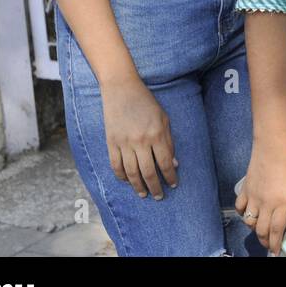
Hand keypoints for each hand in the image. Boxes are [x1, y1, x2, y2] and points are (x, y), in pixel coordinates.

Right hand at [100, 75, 177, 199]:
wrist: (121, 90)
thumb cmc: (146, 103)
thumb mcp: (164, 119)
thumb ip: (169, 141)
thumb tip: (174, 163)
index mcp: (157, 134)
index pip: (166, 162)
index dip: (170, 176)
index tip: (173, 185)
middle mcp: (141, 141)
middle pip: (149, 172)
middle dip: (156, 187)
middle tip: (159, 196)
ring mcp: (124, 143)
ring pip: (131, 172)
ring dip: (138, 186)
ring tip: (144, 194)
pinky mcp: (111, 142)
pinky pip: (116, 165)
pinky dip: (121, 176)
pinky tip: (127, 182)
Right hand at [236, 140, 285, 254]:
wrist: (272, 144)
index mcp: (281, 203)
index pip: (276, 230)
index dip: (275, 244)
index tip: (276, 252)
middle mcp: (265, 203)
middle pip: (261, 230)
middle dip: (265, 241)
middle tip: (270, 244)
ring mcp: (253, 196)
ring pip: (249, 221)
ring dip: (255, 228)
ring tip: (262, 229)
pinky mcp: (245, 188)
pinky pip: (240, 207)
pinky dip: (243, 214)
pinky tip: (250, 213)